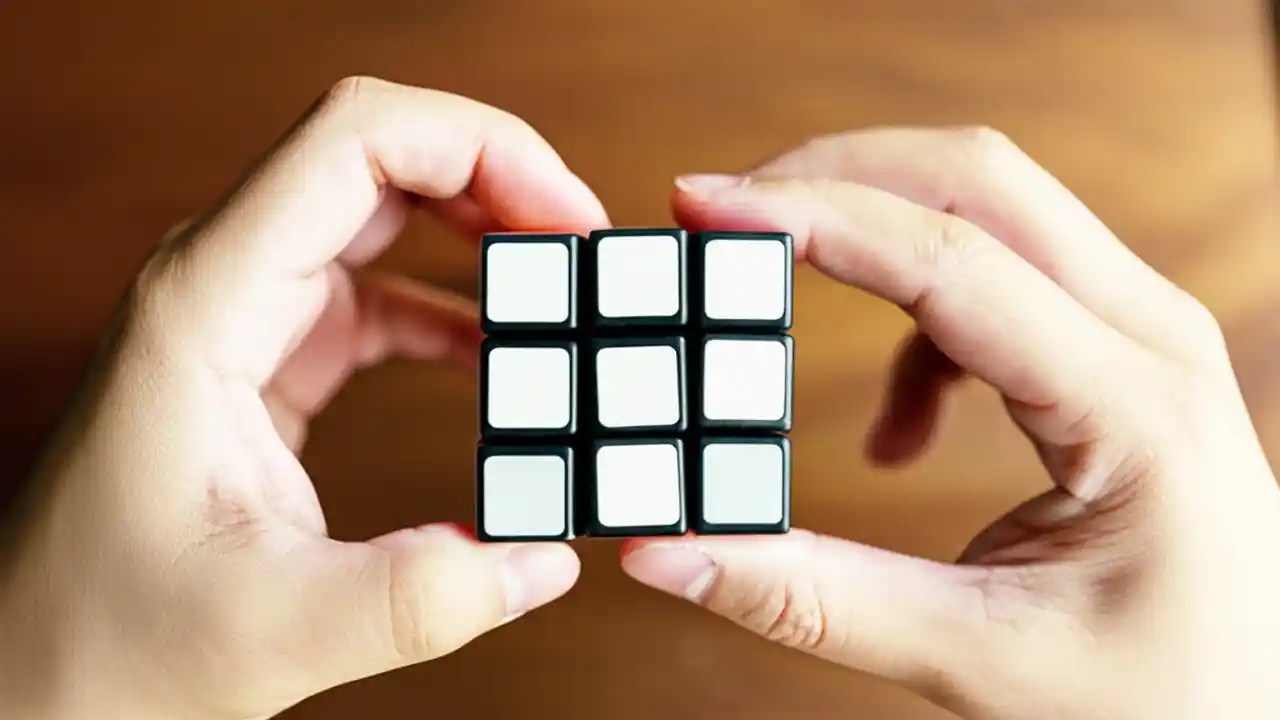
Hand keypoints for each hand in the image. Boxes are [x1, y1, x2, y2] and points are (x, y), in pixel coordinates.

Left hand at [0, 77, 605, 718]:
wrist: (31, 673)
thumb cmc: (100, 641)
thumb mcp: (272, 631)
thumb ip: (424, 598)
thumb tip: (545, 560)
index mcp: (206, 307)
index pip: (355, 142)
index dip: (479, 147)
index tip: (564, 218)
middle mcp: (222, 286)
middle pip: (379, 158)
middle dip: (497, 181)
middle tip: (582, 252)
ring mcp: (246, 319)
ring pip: (381, 217)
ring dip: (479, 237)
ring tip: (561, 289)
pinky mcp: (269, 363)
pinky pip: (378, 295)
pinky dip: (452, 311)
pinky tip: (501, 354)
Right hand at [622, 128, 1279, 717]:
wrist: (1260, 708)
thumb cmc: (1157, 696)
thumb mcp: (976, 658)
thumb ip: (810, 600)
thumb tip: (665, 548)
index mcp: (1131, 407)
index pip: (952, 258)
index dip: (814, 215)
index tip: (703, 206)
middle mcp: (1151, 336)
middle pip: (977, 178)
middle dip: (834, 175)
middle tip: (721, 214)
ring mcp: (1142, 330)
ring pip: (989, 203)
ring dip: (868, 229)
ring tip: (775, 301)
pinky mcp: (1116, 348)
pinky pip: (999, 274)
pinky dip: (913, 316)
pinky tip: (898, 433)